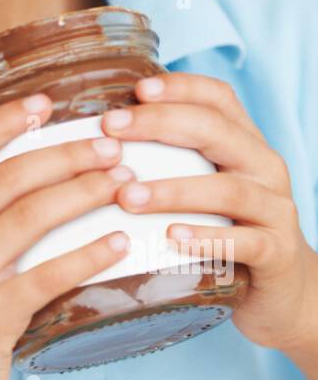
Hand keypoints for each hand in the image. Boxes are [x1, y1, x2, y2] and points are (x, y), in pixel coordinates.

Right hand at [0, 92, 137, 379]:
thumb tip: (35, 165)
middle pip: (7, 177)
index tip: (48, 101)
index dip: (5, 119)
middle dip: (67, 155)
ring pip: (30, 218)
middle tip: (113, 145)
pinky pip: (47, 276)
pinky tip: (121, 243)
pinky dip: (89, 254)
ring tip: (126, 183)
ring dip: (85, 193)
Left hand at [99, 72, 317, 358]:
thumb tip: (99, 139)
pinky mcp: (277, 252)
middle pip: (216, 131)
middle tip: (111, 130)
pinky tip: (171, 237)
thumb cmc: (226, 231)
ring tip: (127, 195)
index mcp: (245, 143)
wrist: (280, 292)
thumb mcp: (204, 186)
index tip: (137, 89)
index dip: (180, 87)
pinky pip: (244, 241)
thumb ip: (170, 159)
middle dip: (160, 124)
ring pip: (227, 190)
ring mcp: (275, 209)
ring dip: (172, 190)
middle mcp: (265, 167)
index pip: (218, 98)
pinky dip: (206, 238)